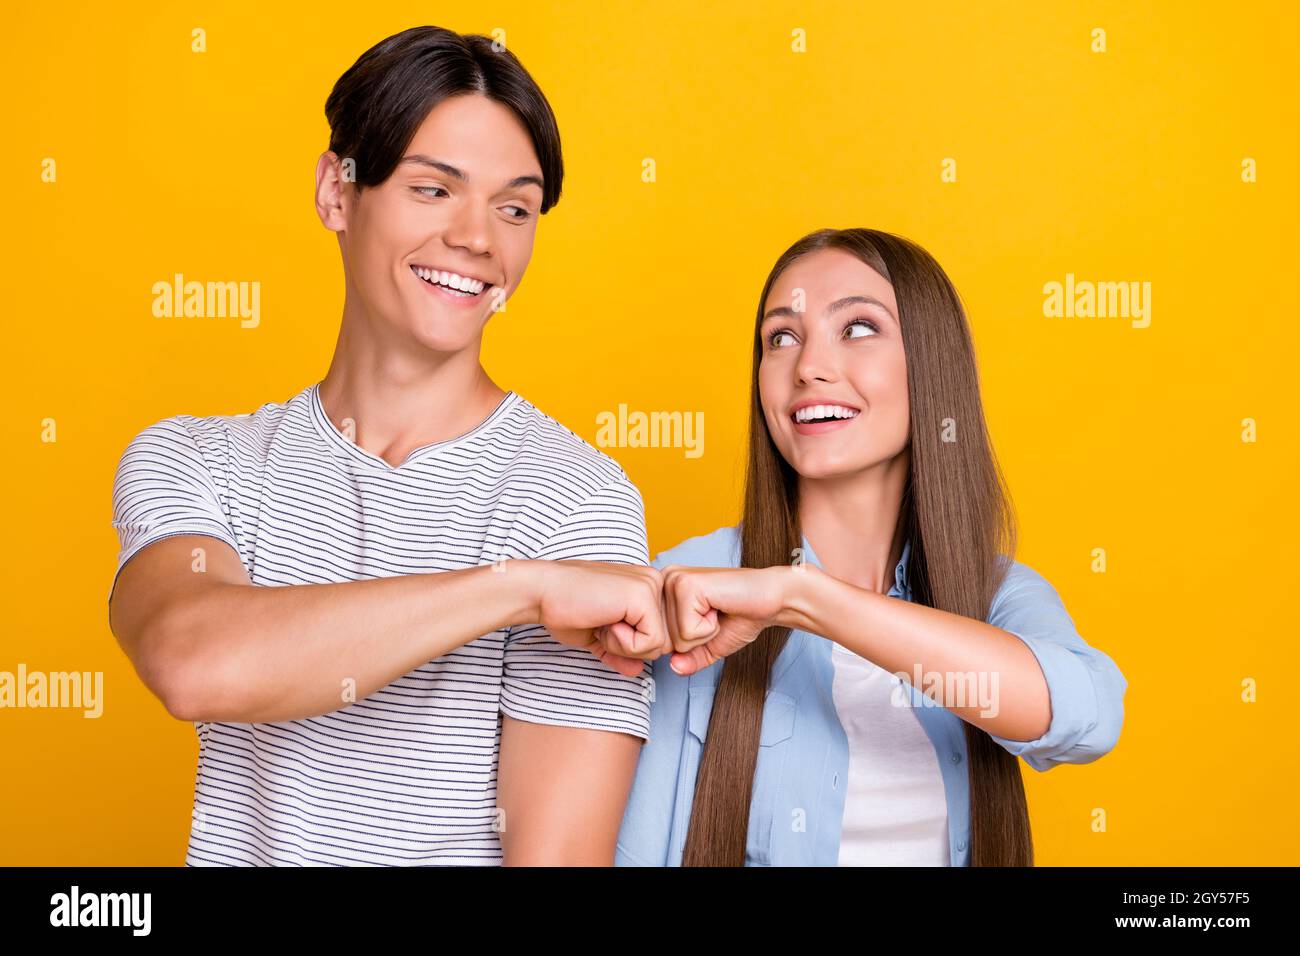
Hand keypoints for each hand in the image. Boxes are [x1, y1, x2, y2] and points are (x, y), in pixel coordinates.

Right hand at [529, 561, 670, 676]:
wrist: (542, 593)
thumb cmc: (566, 609)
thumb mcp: (600, 636)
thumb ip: (622, 652)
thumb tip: (638, 671)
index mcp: (646, 588)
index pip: (658, 636)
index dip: (629, 645)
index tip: (603, 624)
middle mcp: (654, 582)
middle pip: (663, 643)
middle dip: (629, 647)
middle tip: (602, 624)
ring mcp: (650, 586)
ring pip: (659, 645)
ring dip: (624, 645)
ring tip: (602, 621)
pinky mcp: (643, 596)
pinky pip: (650, 642)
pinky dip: (623, 644)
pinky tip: (604, 621)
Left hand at [658, 565, 793, 675]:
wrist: (772, 599)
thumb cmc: (741, 616)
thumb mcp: (707, 645)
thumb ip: (687, 659)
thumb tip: (673, 667)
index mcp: (664, 591)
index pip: (659, 640)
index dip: (689, 643)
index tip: (709, 620)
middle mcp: (664, 581)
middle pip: (664, 641)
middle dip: (695, 640)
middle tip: (715, 616)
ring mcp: (673, 581)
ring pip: (675, 639)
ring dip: (704, 633)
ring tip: (717, 611)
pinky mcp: (686, 585)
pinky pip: (688, 632)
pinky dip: (709, 628)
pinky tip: (719, 607)